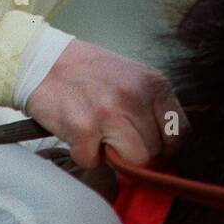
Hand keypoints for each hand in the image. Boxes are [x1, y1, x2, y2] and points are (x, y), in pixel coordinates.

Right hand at [26, 40, 190, 170]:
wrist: (43, 61)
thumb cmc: (89, 72)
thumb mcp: (131, 78)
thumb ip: (151, 108)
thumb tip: (169, 149)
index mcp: (153, 83)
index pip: (180, 132)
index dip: (167, 146)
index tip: (155, 146)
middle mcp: (134, 97)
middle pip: (154, 151)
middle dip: (134, 149)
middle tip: (113, 131)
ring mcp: (109, 113)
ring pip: (131, 163)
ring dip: (112, 155)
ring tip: (97, 133)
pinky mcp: (83, 129)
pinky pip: (94, 162)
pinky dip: (83, 153)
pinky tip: (77, 131)